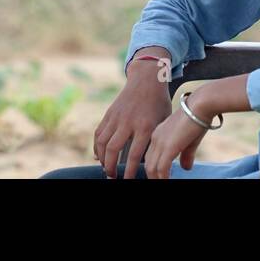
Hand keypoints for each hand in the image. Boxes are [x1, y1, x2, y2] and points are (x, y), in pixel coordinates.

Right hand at [92, 62, 172, 178]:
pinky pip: (99, 133)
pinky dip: (97, 146)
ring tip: (106, 169)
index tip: (128, 181)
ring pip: (103, 142)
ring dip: (102, 159)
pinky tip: (99, 155)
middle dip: (111, 167)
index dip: (130, 171)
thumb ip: (155, 140)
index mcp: (144, 126)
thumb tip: (151, 161)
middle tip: (113, 177)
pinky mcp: (109, 113)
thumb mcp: (162, 122)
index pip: (135, 154)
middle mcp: (128, 122)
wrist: (147, 79)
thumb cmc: (159, 104)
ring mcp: (116, 117)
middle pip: (114, 150)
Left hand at [142, 98, 213, 178]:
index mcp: (158, 134)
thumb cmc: (198, 118)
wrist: (200, 104)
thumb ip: (186, 154)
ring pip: (151, 168)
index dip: (153, 169)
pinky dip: (163, 178)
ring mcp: (160, 142)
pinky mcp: (169, 147)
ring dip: (156, 179)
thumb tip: (185, 168)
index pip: (150, 156)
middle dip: (152, 177)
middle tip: (158, 183)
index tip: (158, 177)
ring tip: (162, 184)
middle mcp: (156, 138)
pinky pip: (161, 169)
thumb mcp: (190, 139)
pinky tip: (167, 181)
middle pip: (148, 164)